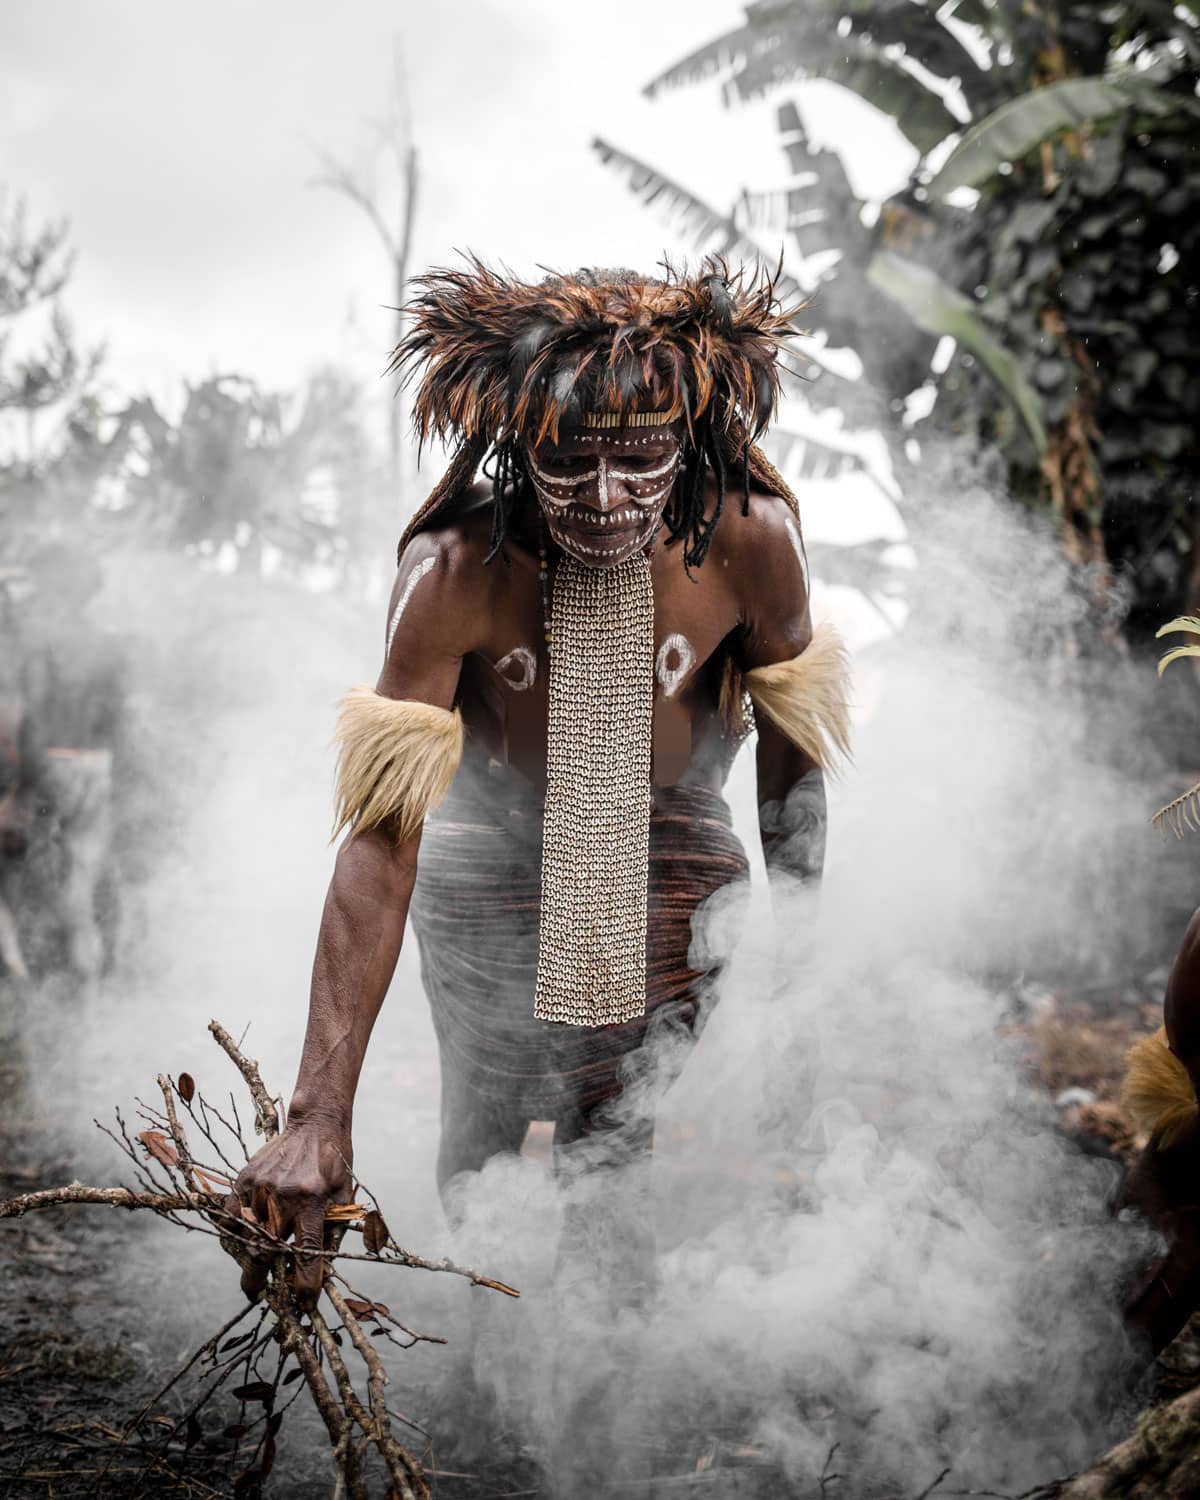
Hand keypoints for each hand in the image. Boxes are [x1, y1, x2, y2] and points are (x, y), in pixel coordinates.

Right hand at [224, 1119, 352, 1309]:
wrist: (316, 1124)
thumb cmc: (334, 1163)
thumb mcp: (343, 1196)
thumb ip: (332, 1232)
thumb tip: (320, 1271)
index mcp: (313, 1201)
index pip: (307, 1254)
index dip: (304, 1285)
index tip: (303, 1303)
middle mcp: (284, 1196)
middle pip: (265, 1251)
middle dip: (259, 1280)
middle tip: (257, 1294)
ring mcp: (261, 1187)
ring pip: (246, 1236)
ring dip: (250, 1255)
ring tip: (255, 1263)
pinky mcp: (246, 1178)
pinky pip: (231, 1214)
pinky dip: (234, 1229)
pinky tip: (242, 1235)